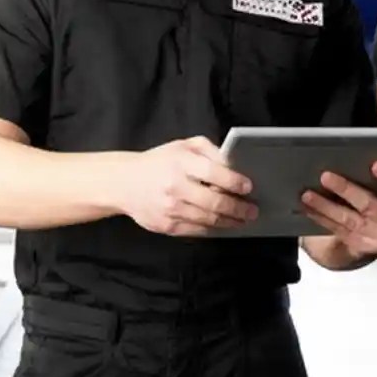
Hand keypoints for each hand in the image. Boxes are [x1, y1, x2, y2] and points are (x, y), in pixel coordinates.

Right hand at [120, 136, 257, 236]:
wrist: (123, 183)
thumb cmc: (158, 162)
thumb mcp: (182, 146)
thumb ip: (209, 150)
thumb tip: (233, 164)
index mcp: (180, 163)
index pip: (215, 173)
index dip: (235, 182)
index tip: (248, 187)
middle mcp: (175, 187)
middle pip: (215, 202)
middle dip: (239, 208)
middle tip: (253, 210)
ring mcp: (170, 209)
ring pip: (209, 220)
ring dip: (230, 222)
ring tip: (243, 219)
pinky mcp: (167, 226)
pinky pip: (197, 231)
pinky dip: (213, 229)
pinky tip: (223, 225)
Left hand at [301, 161, 376, 258]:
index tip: (375, 164)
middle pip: (369, 205)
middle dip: (346, 190)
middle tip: (325, 175)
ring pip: (348, 219)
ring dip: (325, 205)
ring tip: (307, 193)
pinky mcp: (360, 245)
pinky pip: (337, 229)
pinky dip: (320, 217)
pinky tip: (307, 206)